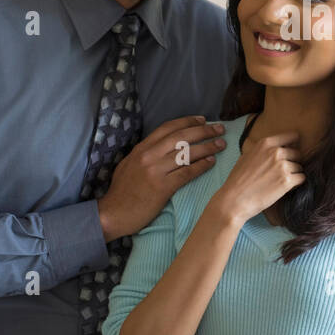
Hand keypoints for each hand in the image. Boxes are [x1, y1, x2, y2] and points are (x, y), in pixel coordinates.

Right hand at [97, 115, 226, 239]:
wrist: (112, 214)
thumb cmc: (122, 192)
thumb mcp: (129, 165)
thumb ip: (144, 154)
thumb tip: (162, 147)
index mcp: (141, 148)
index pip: (168, 128)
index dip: (187, 121)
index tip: (203, 119)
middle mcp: (148, 155)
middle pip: (181, 137)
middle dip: (203, 130)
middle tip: (220, 128)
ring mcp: (155, 171)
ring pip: (187, 153)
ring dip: (208, 147)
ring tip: (221, 144)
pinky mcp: (162, 187)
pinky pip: (187, 173)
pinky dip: (201, 166)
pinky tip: (211, 162)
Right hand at [210, 131, 304, 224]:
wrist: (234, 199)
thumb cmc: (238, 180)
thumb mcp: (247, 156)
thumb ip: (263, 150)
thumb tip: (276, 148)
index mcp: (265, 143)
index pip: (291, 136)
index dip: (294, 144)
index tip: (294, 149)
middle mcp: (276, 152)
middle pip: (297, 153)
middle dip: (293, 162)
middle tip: (282, 172)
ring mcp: (282, 166)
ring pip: (299, 167)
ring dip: (294, 174)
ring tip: (280, 181)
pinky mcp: (287, 181)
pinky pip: (301, 178)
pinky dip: (296, 183)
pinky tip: (285, 188)